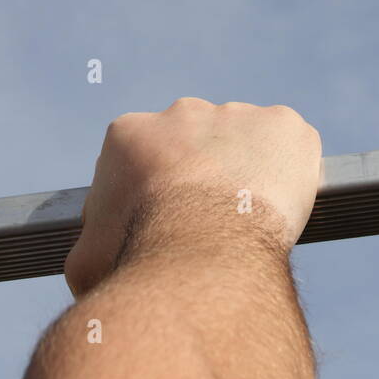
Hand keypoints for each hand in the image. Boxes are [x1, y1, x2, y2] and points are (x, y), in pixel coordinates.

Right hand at [65, 97, 322, 295]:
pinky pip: (293, 146)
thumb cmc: (140, 260)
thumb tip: (87, 265)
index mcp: (130, 134)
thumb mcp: (86, 263)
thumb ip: (88, 250)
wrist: (203, 256)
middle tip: (211, 226)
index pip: (142, 160)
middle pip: (196, 146)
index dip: (154, 195)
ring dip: (247, 174)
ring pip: (246, 144)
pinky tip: (284, 207)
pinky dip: (293, 173)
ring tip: (249, 222)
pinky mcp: (285, 126)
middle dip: (202, 179)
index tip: (167, 226)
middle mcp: (182, 112)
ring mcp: (237, 113)